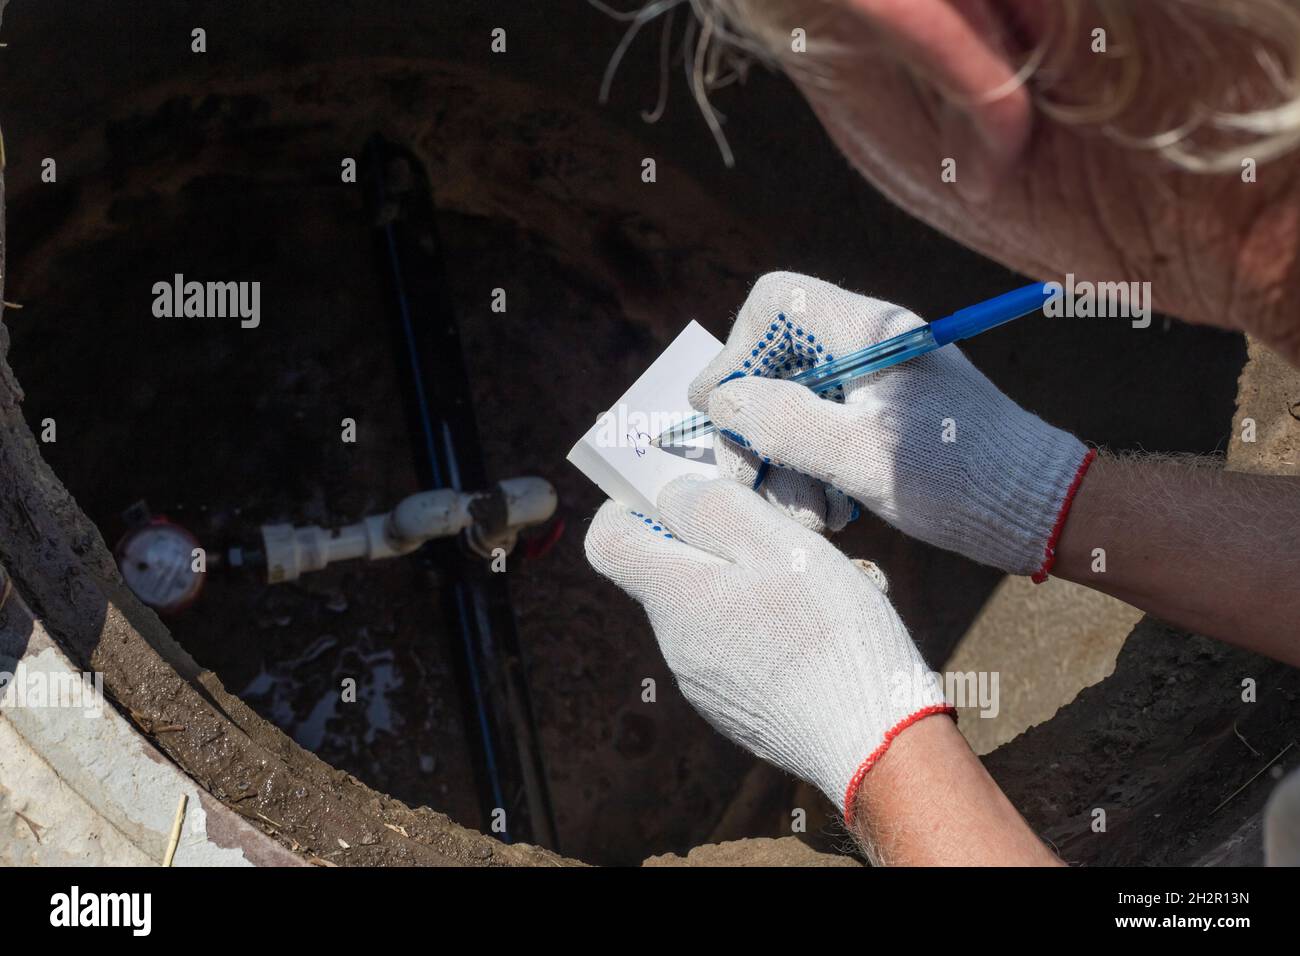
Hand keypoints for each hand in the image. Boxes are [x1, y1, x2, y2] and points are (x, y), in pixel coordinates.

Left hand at [584, 475, 951, 816]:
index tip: (681, 493)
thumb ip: (713, 507)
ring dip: (748, 585)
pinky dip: (765, 627)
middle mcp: (674, 643)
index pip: (607, 541)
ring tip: (814, 589)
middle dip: (713, 543)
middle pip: (668, 571)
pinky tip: (818, 632)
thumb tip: (673, 494)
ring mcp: (702, 681)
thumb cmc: (825, 632)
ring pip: (708, 609)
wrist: (867, 740)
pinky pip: (735, 648)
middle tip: (777, 536)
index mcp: (673, 596)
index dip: (632, 505)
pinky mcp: (734, 707)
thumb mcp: (776, 543)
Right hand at [691, 272, 1093, 577]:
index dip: (735, 352)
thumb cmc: (959, 478)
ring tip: (807, 515)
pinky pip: (824, 430)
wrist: (1042, 508)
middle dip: (755, 426)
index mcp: (868, 330)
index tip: (719, 413)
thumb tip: (721, 401)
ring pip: (795, 403)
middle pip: (776, 361)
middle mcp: (870, 344)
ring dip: (784, 461)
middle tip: (750, 484)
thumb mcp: (857, 456)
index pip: (775, 303)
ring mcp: (879, 381)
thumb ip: (781, 422)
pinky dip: (812, 470)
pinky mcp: (886, 417)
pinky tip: (830, 512)